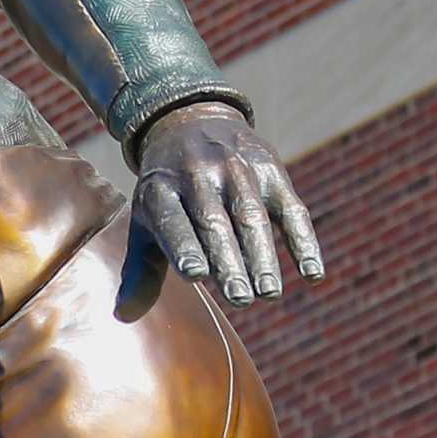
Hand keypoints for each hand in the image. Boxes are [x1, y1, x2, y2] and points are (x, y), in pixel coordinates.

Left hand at [120, 98, 322, 317]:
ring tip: (269, 294)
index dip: (185, 247)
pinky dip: (304, 241)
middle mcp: (198, 174)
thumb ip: (141, 267)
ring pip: (252, 216)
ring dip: (263, 255)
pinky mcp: (271, 169)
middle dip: (229, 260)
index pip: (173, 221)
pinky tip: (313, 273)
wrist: (191, 121)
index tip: (196, 275)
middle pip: (215, 221)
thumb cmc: (167, 190)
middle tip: (240, 298)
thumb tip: (124, 316)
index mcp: (161, 188)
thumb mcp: (146, 217)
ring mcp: (237, 169)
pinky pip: (291, 209)